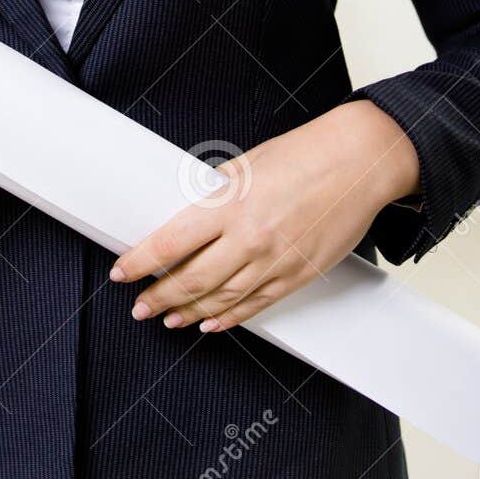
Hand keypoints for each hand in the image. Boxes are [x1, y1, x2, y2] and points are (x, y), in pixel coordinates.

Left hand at [108, 100, 419, 332]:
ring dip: (189, 313)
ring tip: (168, 318)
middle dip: (159, 297)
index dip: (140, 263)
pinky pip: (256, 305)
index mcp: (230, 205)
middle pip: (191, 280)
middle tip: (140, 306)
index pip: (171, 243)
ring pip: (221, 299)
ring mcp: (275, 262)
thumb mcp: (246, 166)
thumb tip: (187, 220)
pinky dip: (230, 318)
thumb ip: (215, 196)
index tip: (122, 273)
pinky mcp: (297, 276)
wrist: (358, 163)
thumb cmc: (304, 155)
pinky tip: (211, 323)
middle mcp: (250, 238)